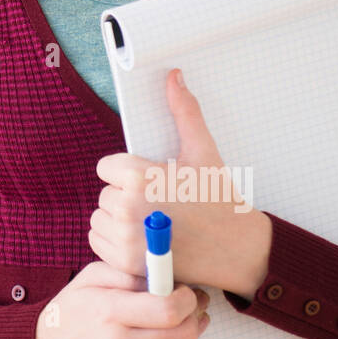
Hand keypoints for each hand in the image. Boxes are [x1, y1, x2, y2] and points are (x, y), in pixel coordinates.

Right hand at [34, 261, 210, 338]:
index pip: (169, 309)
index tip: (187, 292)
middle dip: (194, 317)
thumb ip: (129, 272)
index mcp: (109, 312)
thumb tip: (167, 275)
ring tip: (180, 328)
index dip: (188, 299)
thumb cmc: (70, 313)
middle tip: (192, 308)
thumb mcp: (91, 279)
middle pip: (183, 336)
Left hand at [88, 68, 272, 297]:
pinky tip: (142, 239)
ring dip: (117, 219)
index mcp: (139, 176)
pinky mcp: (125, 262)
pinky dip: (114, 242)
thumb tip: (174, 76)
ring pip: (99, 218)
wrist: (238, 249)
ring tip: (149, 221)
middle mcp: (127, 207)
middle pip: (105, 192)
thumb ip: (183, 112)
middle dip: (126, 196)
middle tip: (157, 203)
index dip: (126, 172)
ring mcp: (125, 238)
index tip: (150, 180)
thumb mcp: (202, 151)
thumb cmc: (219, 198)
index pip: (106, 166)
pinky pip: (99, 242)